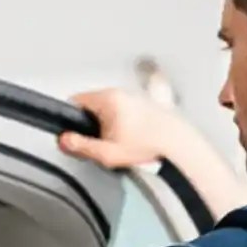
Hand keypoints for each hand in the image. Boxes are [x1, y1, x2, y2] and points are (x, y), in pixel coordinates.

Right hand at [60, 89, 196, 168]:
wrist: (182, 149)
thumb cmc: (150, 148)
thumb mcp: (108, 154)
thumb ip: (82, 147)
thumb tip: (65, 141)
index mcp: (108, 99)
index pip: (76, 101)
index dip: (72, 121)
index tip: (76, 135)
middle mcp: (123, 93)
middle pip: (95, 107)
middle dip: (94, 126)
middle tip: (104, 146)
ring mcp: (138, 98)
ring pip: (113, 111)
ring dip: (114, 127)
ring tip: (125, 147)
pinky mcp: (151, 106)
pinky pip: (130, 115)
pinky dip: (130, 127)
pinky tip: (138, 143)